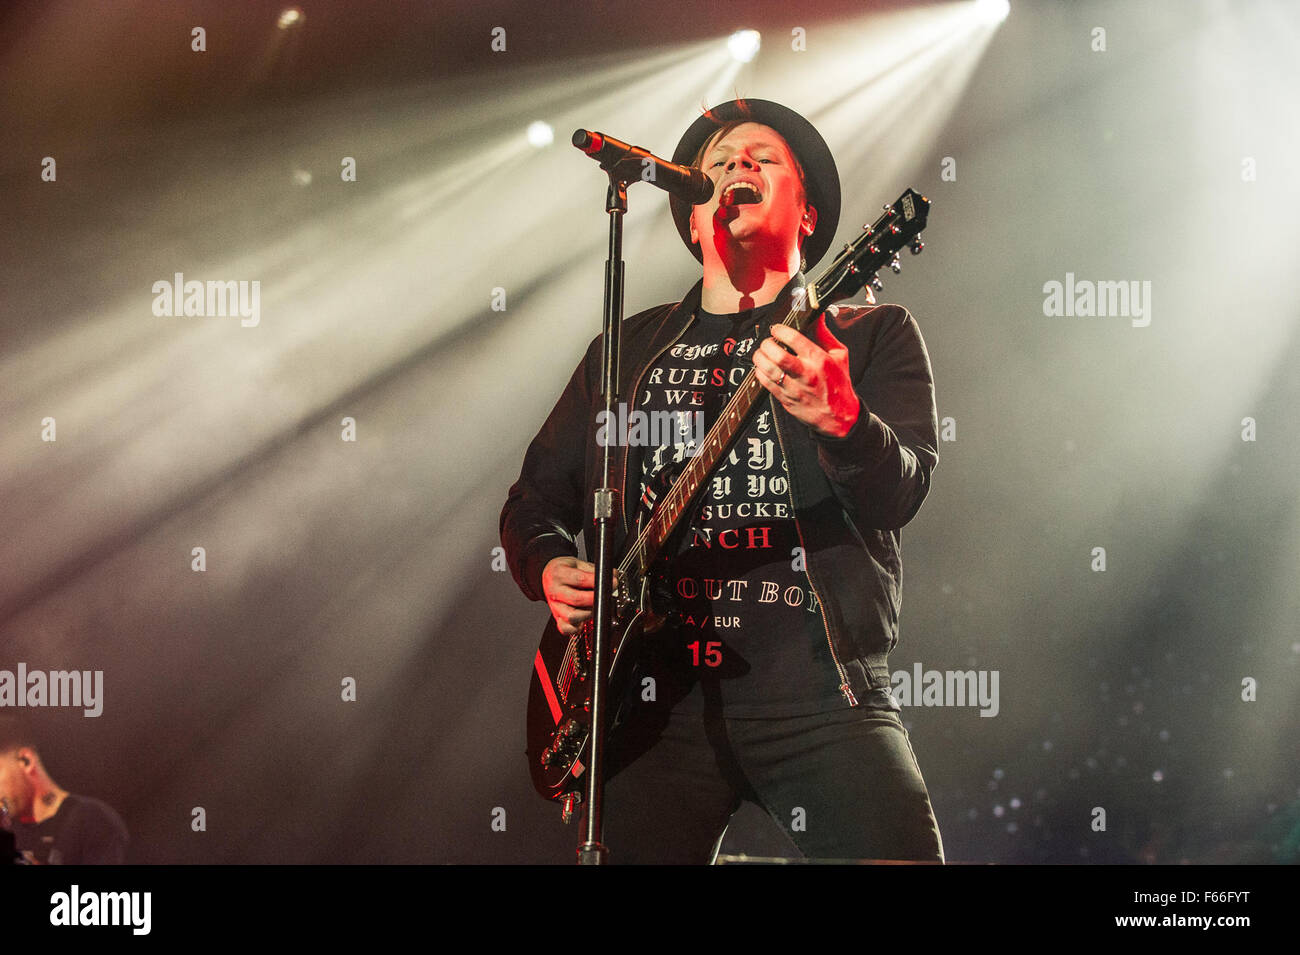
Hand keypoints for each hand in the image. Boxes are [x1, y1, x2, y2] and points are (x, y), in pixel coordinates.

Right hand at [541, 557, 617, 635]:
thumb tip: (613, 576)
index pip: (580, 580)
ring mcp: (555, 606)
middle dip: (596, 599)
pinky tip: (584, 619)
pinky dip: (577, 627)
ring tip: (596, 606)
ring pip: (572, 616)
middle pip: (577, 599)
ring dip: (589, 613)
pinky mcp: (557, 618)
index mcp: (558, 574)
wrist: (549, 577)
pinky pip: (566, 628)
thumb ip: (595, 571)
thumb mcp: (578, 564)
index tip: (612, 582)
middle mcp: (555, 591)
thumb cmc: (565, 570)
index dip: (598, 583)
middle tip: (607, 595)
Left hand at [752, 315, 860, 437]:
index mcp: (819, 360)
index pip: (795, 339)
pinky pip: (766, 383)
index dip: (781, 330)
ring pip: (769, 370)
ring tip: (762, 353)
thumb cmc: (838, 384)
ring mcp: (794, 388)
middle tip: (767, 342)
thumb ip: (824, 334)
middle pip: (778, 356)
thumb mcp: (839, 355)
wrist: (838, 416)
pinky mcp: (785, 399)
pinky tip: (763, 367)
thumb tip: (817, 315)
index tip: (776, 329)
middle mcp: (806, 374)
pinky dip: (759, 372)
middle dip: (767, 344)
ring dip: (760, 358)